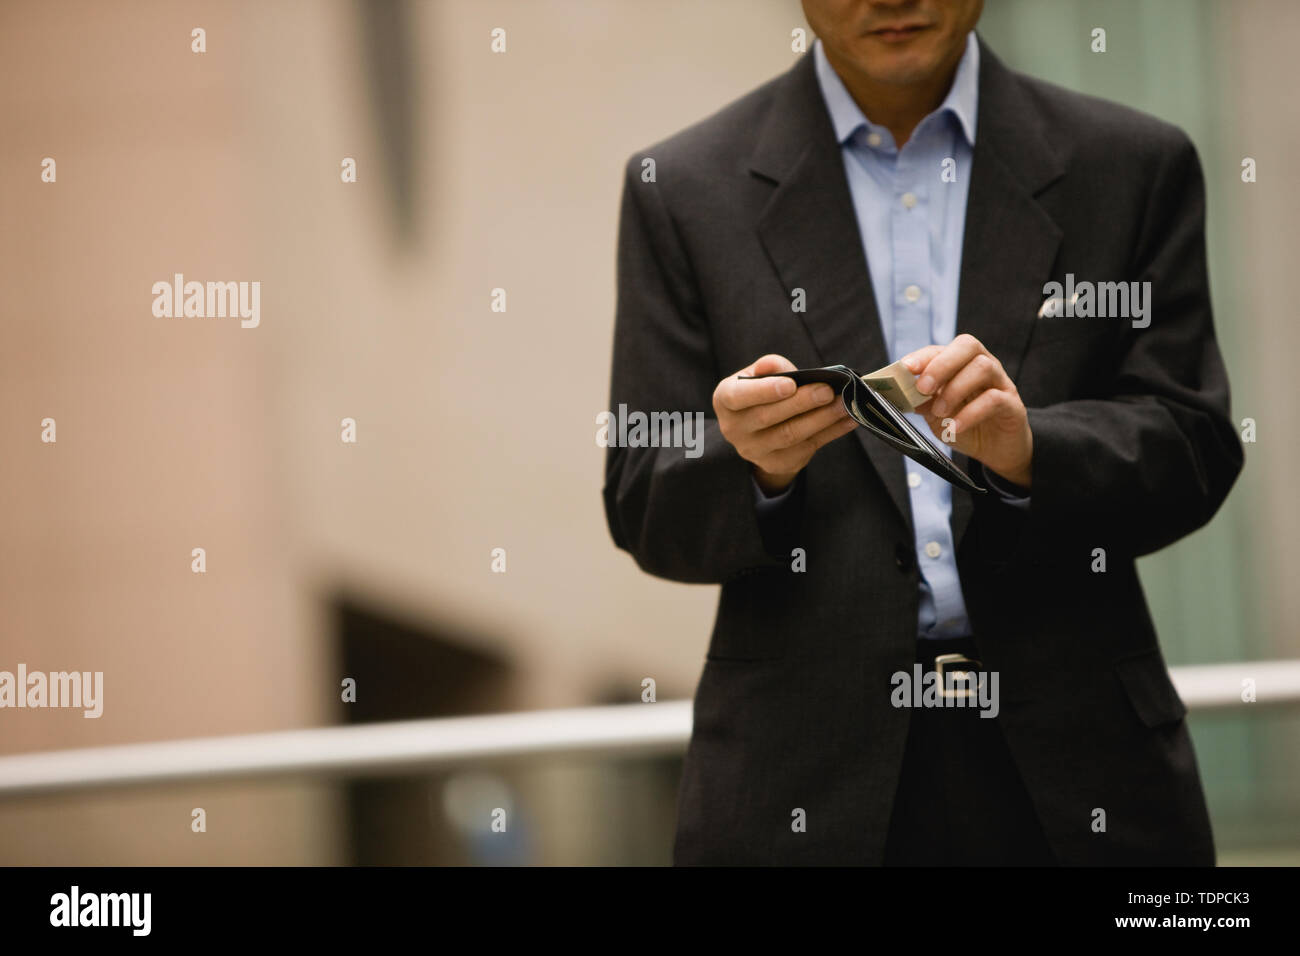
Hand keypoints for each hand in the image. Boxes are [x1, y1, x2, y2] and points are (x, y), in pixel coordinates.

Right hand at [713, 354, 856, 494]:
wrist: (758, 431)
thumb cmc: (760, 393)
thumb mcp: (758, 376)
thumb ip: (769, 367)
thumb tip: (774, 366)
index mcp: (725, 401)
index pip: (739, 397)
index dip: (764, 391)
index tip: (790, 384)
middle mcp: (734, 429)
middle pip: (769, 417)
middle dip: (801, 403)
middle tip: (827, 390)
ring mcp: (754, 450)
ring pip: (790, 435)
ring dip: (820, 419)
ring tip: (843, 404)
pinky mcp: (777, 463)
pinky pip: (807, 448)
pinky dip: (831, 433)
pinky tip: (847, 420)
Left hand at [903, 334, 1032, 487]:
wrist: (996, 451)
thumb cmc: (965, 426)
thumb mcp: (937, 415)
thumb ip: (922, 402)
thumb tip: (900, 394)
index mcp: (961, 364)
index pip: (942, 349)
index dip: (922, 356)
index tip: (905, 368)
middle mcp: (983, 366)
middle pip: (967, 346)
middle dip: (941, 364)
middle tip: (923, 388)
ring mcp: (1000, 383)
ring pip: (982, 367)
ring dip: (955, 389)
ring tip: (940, 412)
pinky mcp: (1012, 404)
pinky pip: (993, 399)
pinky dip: (970, 413)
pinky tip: (955, 427)